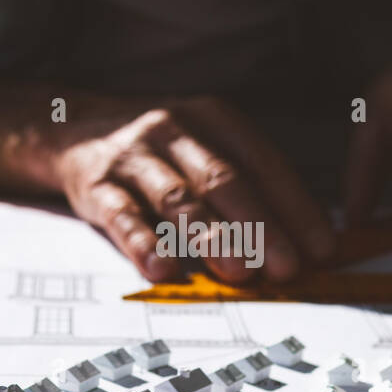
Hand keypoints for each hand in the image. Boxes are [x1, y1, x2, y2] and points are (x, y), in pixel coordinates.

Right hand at [53, 96, 334, 283]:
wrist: (69, 127)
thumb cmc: (158, 149)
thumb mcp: (203, 144)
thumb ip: (247, 184)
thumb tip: (302, 242)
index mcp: (214, 119)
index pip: (265, 165)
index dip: (296, 208)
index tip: (322, 249)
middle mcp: (175, 130)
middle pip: (224, 180)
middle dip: (261, 227)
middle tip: (286, 268)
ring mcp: (133, 156)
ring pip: (177, 198)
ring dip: (211, 236)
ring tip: (240, 272)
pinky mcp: (95, 185)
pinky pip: (121, 216)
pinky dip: (143, 243)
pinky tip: (163, 269)